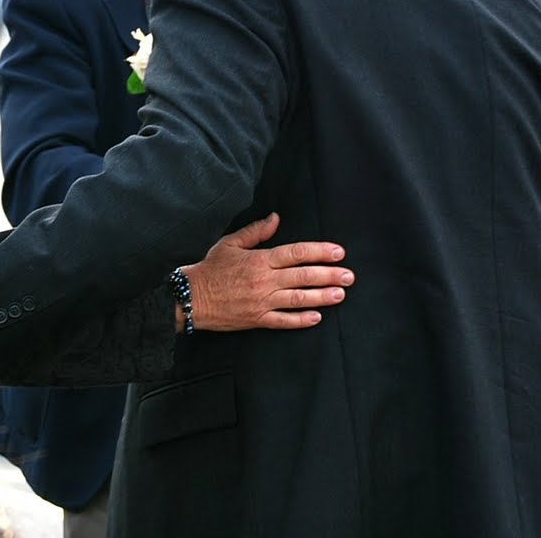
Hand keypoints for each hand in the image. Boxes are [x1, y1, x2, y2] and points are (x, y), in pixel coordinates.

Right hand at [183, 213, 352, 331]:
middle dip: (329, 275)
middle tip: (349, 275)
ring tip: (340, 294)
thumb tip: (276, 218)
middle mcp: (264, 280)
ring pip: (298, 299)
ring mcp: (262, 302)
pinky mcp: (257, 319)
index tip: (338, 252)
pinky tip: (317, 317)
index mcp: (259, 260)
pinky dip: (301, 320)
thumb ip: (256, 231)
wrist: (191, 298)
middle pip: (303, 276)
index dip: (319, 252)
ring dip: (322, 297)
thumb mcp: (231, 243)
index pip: (296, 253)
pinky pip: (283, 321)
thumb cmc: (210, 269)